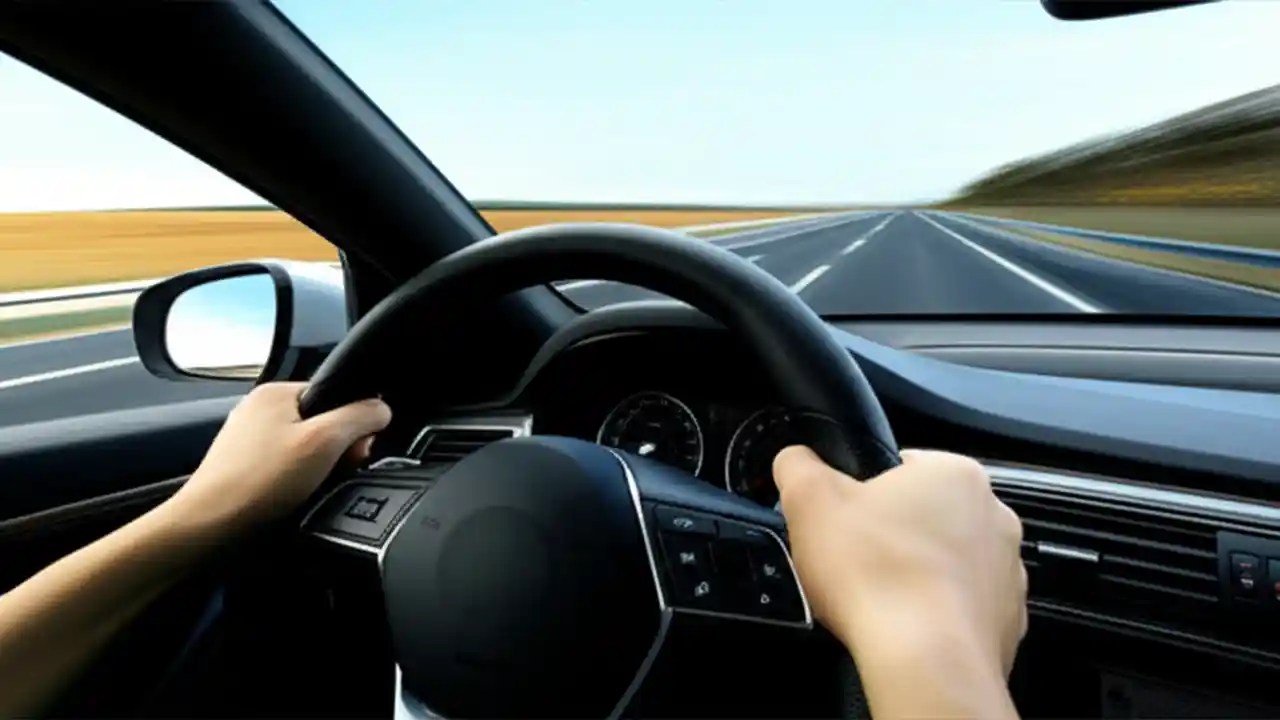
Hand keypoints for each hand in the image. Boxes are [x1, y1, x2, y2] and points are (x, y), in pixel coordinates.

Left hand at [163, 382, 391, 536]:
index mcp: (277, 391)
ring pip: (305, 447)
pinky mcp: (242, 467)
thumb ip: (361, 416)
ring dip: (319, 468)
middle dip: (338, 449)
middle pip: (323, 422)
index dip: (355, 424)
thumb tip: (382, 409)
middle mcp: (259, 409)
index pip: (336, 395)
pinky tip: (294, 497)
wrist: (208, 527)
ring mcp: (247, 439)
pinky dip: (297, 481)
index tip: (355, 452)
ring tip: (312, 489)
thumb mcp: (325, 441)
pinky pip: (286, 467)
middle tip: (334, 473)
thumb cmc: (261, 481)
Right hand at [773, 447, 1025, 717]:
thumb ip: (798, 466)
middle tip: (855, 560)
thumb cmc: (876, 575)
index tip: (844, 521)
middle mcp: (994, 515)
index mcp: (955, 472)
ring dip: (915, 575)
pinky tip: (906, 625)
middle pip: (926, 515)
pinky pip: (961, 608)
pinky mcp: (1006, 619)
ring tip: (879, 597)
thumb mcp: (810, 500)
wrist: (924, 660)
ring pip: (946, 562)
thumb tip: (795, 460)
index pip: (902, 467)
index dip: (863, 494)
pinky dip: (935, 615)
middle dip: (891, 535)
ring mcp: (1007, 570)